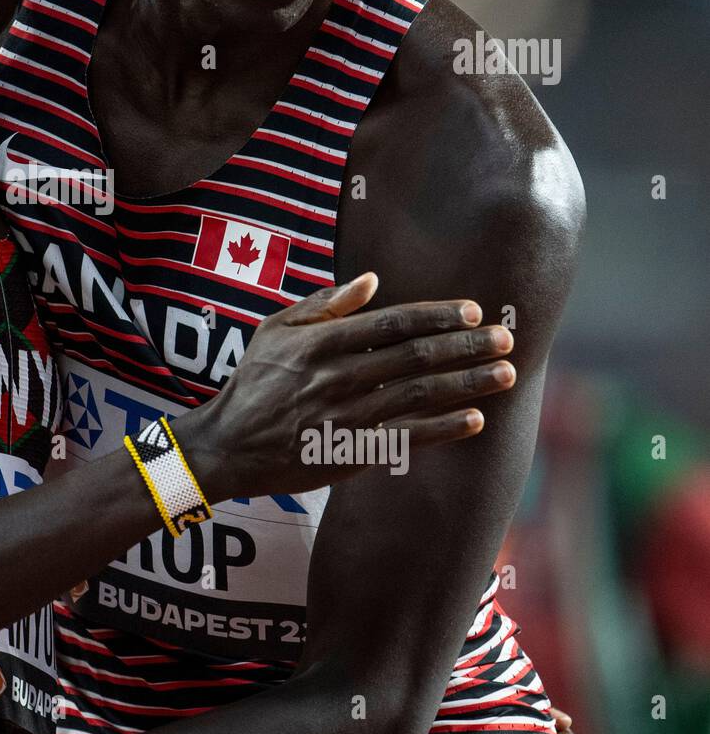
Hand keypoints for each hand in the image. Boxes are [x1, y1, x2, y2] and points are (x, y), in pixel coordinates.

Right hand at [178, 272, 517, 498]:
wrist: (227, 446)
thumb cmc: (252, 382)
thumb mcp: (275, 331)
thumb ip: (324, 305)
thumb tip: (371, 280)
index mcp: (321, 343)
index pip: (392, 323)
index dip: (438, 316)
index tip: (474, 311)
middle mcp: (338, 377)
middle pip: (416, 357)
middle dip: (467, 346)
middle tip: (506, 338)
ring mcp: (346, 417)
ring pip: (420, 395)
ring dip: (468, 384)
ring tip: (506, 374)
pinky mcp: (350, 453)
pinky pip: (407, 439)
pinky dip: (443, 429)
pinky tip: (474, 419)